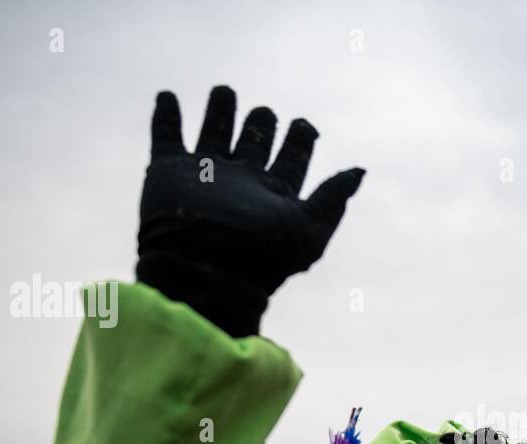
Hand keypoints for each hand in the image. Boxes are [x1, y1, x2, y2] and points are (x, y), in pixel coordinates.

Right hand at [136, 85, 365, 336]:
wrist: (206, 270)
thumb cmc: (262, 257)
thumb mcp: (309, 230)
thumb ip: (333, 197)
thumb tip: (360, 171)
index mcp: (273, 194)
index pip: (291, 159)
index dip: (300, 141)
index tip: (306, 125)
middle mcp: (240, 182)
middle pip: (253, 142)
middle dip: (261, 124)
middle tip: (266, 112)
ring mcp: (204, 175)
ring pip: (213, 133)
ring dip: (219, 111)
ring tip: (224, 90)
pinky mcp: (168, 172)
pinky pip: (165, 136)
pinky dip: (165, 116)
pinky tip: (167, 96)